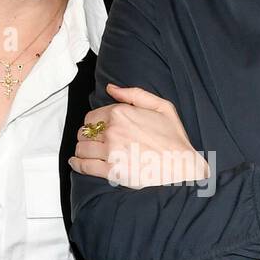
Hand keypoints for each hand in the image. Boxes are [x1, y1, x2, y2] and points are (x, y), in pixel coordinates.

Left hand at [68, 83, 210, 187]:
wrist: (183, 164)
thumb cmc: (174, 137)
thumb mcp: (161, 106)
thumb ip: (134, 94)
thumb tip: (110, 88)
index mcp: (121, 113)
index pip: (91, 117)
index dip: (93, 124)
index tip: (97, 130)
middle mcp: (113, 131)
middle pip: (84, 133)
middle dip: (87, 137)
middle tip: (93, 142)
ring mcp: (111, 152)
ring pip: (82, 149)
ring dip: (82, 150)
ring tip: (86, 152)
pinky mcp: (112, 171)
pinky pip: (84, 166)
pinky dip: (77, 164)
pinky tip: (76, 162)